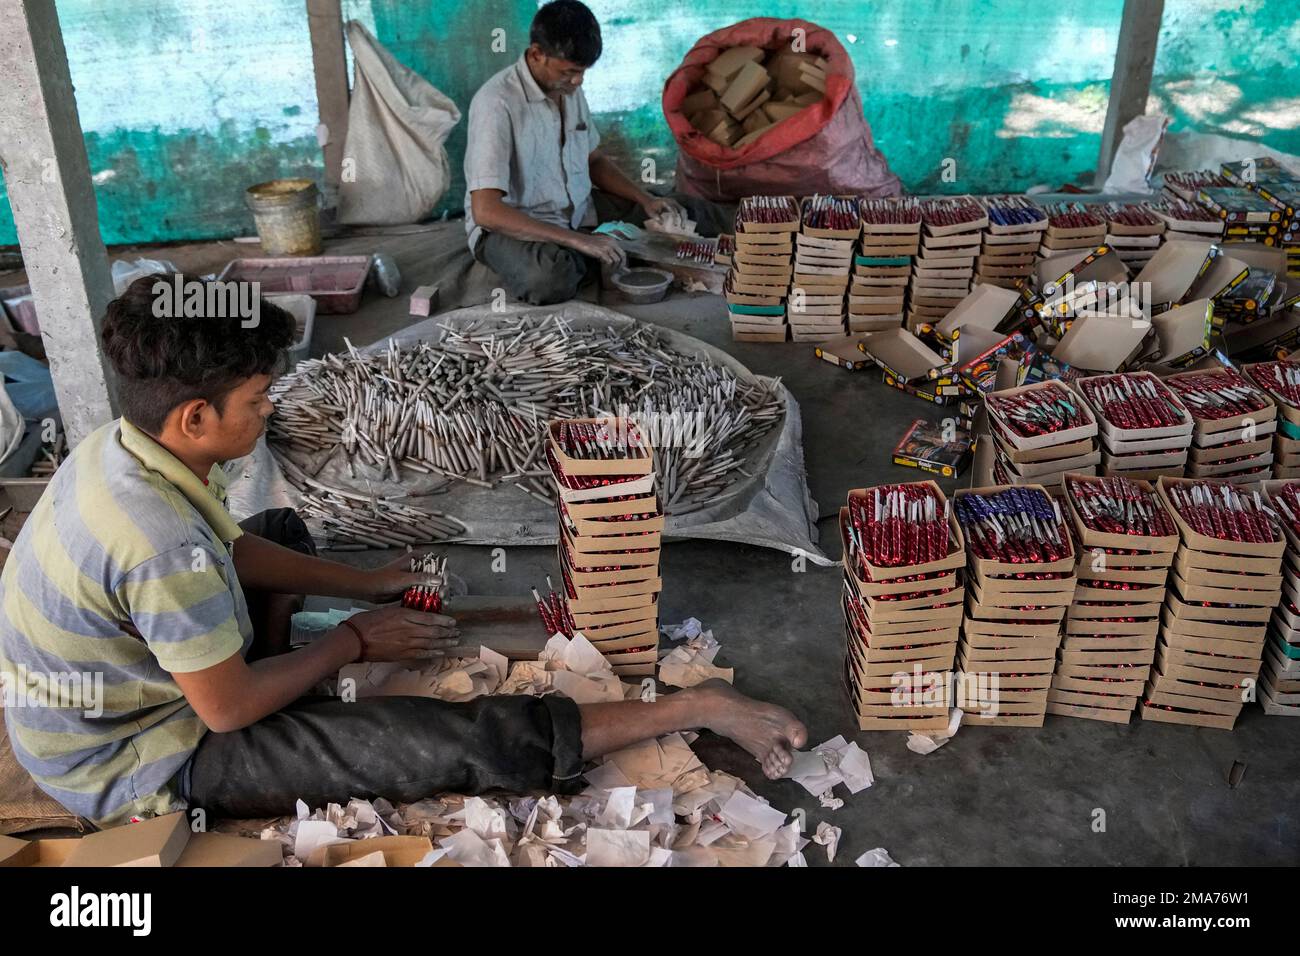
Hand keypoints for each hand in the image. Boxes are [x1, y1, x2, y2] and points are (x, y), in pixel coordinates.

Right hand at [342, 605, 459, 662]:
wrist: (354, 640)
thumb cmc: (366, 621)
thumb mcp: (386, 610)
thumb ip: (402, 612)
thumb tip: (414, 615)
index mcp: (404, 616)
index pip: (430, 618)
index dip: (444, 620)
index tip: (452, 621)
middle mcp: (409, 630)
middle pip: (434, 631)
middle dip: (447, 632)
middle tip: (457, 632)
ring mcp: (406, 643)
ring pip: (430, 643)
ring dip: (444, 643)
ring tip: (454, 642)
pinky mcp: (401, 654)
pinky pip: (421, 654)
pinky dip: (432, 653)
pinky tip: (440, 653)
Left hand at [362, 551, 441, 603]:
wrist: (369, 589)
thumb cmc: (383, 579)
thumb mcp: (403, 579)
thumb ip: (421, 579)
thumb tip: (439, 580)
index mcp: (417, 558)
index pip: (438, 562)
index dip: (444, 572)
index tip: (445, 583)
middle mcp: (419, 566)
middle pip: (438, 574)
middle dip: (444, 585)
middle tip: (443, 595)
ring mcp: (417, 577)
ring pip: (434, 584)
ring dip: (440, 593)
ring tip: (443, 603)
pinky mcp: (414, 587)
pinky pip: (427, 592)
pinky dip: (433, 598)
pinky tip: (438, 605)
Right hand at [573, 232, 625, 266]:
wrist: (579, 240)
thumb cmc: (589, 244)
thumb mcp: (602, 244)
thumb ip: (610, 251)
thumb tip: (615, 259)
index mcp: (613, 240)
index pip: (623, 253)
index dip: (622, 262)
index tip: (619, 268)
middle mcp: (611, 243)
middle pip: (622, 257)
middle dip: (620, 266)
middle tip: (616, 271)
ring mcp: (607, 247)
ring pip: (616, 260)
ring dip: (613, 267)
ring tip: (609, 271)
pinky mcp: (602, 252)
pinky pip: (609, 262)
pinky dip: (608, 267)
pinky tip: (604, 269)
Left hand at [642, 196, 688, 228]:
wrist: (651, 200)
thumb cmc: (650, 207)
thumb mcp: (650, 212)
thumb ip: (656, 217)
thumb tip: (662, 223)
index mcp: (665, 202)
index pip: (673, 209)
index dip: (675, 216)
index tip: (675, 225)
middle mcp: (671, 201)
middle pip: (681, 209)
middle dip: (683, 219)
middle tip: (682, 227)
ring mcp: (674, 202)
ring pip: (683, 210)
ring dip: (684, 219)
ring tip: (683, 227)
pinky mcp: (676, 205)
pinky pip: (682, 211)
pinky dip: (683, 217)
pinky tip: (683, 224)